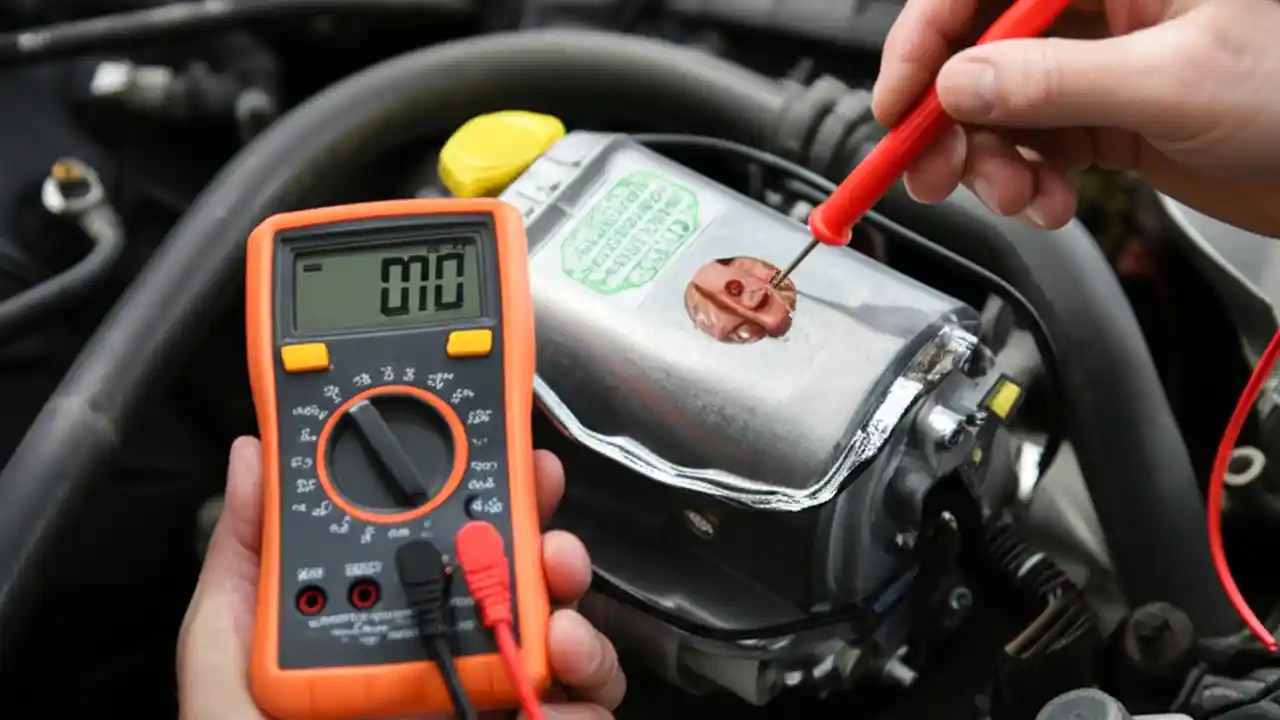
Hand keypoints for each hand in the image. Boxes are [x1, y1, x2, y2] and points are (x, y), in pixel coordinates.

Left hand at [177, 436, 625, 718]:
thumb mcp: (227, 650)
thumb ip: (243, 555)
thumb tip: (255, 457)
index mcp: (386, 619)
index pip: (452, 541)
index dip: (494, 494)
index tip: (514, 460)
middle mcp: (444, 656)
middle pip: (527, 587)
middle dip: (554, 552)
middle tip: (551, 547)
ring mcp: (483, 708)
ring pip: (568, 651)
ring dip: (582, 631)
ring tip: (559, 636)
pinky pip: (574, 719)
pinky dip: (580, 710)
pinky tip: (550, 710)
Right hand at [873, 0, 1279, 234]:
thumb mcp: (1172, 83)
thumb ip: (1055, 82)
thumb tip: (961, 84)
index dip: (926, 36)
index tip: (899, 102)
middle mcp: (1099, 3)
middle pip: (978, 46)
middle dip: (950, 117)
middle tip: (933, 172)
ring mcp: (1098, 60)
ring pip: (998, 104)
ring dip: (989, 161)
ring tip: (1017, 198)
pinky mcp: (1103, 112)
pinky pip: (1033, 143)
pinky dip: (1027, 180)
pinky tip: (1050, 202)